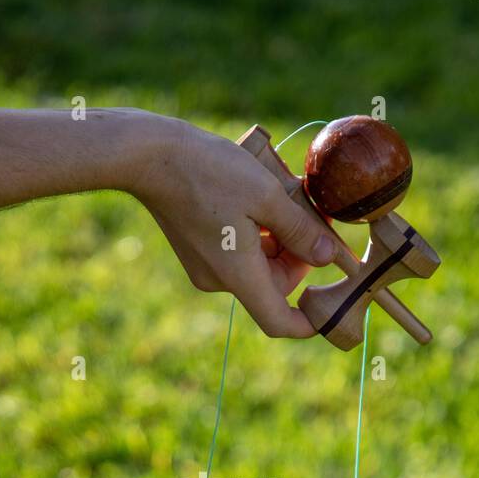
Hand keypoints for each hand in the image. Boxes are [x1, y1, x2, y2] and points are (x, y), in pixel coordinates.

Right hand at [130, 116, 335, 337]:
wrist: (149, 155)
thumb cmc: (209, 171)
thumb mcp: (267, 195)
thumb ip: (302, 230)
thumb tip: (328, 257)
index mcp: (238, 275)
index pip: (279, 322)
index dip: (308, 322)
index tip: (328, 303)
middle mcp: (220, 280)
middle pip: (274, 285)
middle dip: (298, 256)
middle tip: (315, 216)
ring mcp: (205, 266)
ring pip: (258, 265)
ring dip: (280, 239)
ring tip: (290, 198)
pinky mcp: (197, 250)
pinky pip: (238, 252)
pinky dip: (258, 233)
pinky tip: (264, 200)